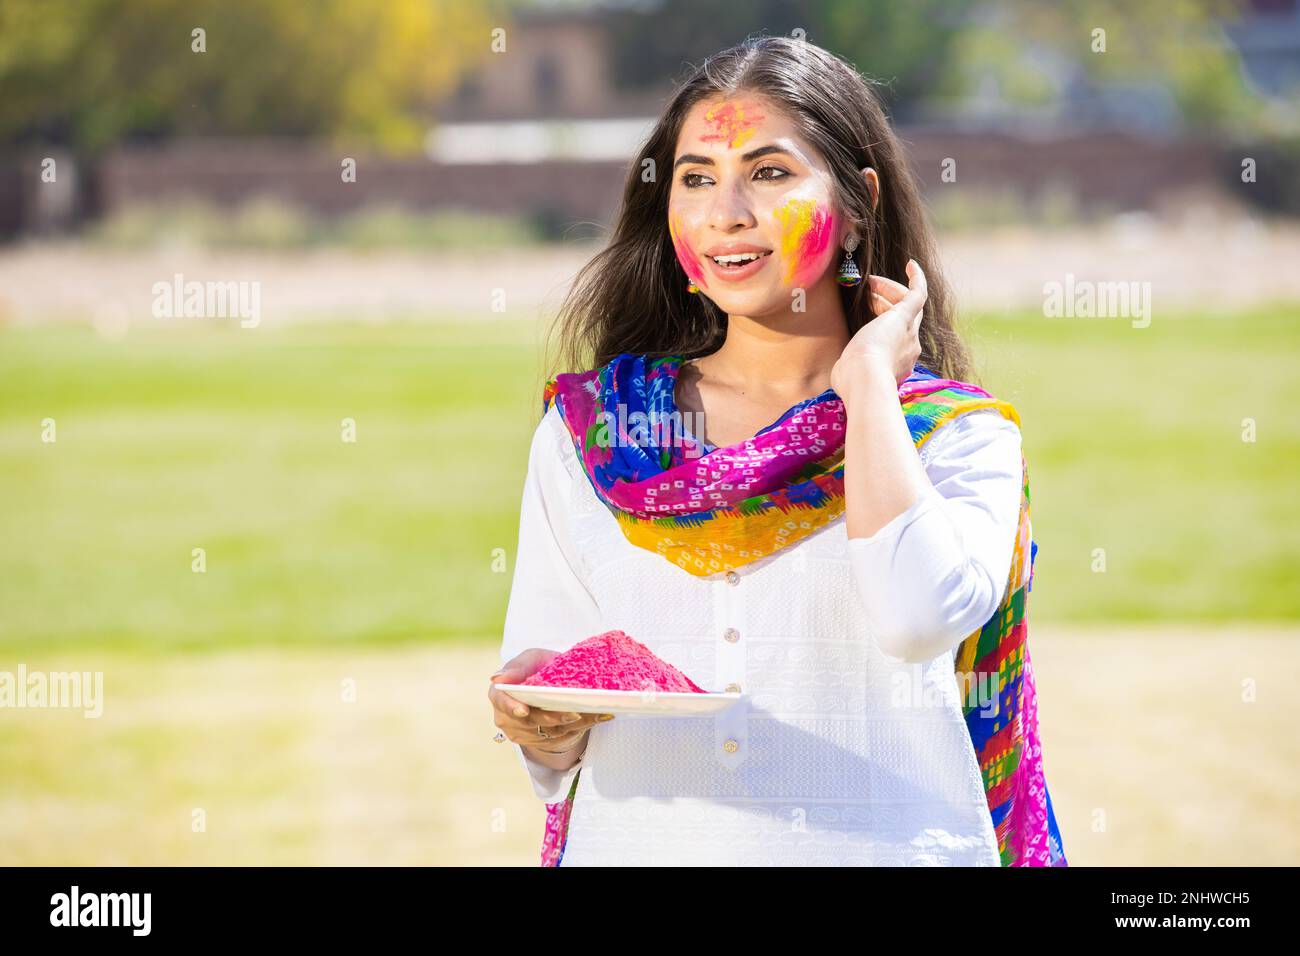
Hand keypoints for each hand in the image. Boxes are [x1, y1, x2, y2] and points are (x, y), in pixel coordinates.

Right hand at [488, 648, 612, 752]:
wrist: (553, 684)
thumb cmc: (537, 667)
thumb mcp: (530, 659)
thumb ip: (516, 667)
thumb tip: (497, 678)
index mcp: (500, 695)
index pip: (500, 702)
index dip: (511, 707)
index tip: (523, 710)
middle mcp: (509, 719)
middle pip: (531, 722)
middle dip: (554, 718)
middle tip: (573, 713)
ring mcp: (527, 733)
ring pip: (552, 731)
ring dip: (577, 723)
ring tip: (596, 712)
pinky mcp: (546, 741)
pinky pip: (566, 736)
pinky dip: (586, 725)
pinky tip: (601, 715)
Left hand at [831, 258, 926, 395]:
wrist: (863, 379)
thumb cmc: (852, 380)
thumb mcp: (848, 373)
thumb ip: (848, 367)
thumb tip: (842, 365)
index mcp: (897, 364)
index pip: (895, 337)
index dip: (882, 320)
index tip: (871, 309)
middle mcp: (909, 348)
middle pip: (905, 319)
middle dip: (886, 303)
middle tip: (867, 293)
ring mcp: (910, 333)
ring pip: (907, 305)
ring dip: (889, 290)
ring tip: (870, 281)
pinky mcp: (905, 318)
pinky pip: (918, 294)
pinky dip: (917, 278)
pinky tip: (911, 264)